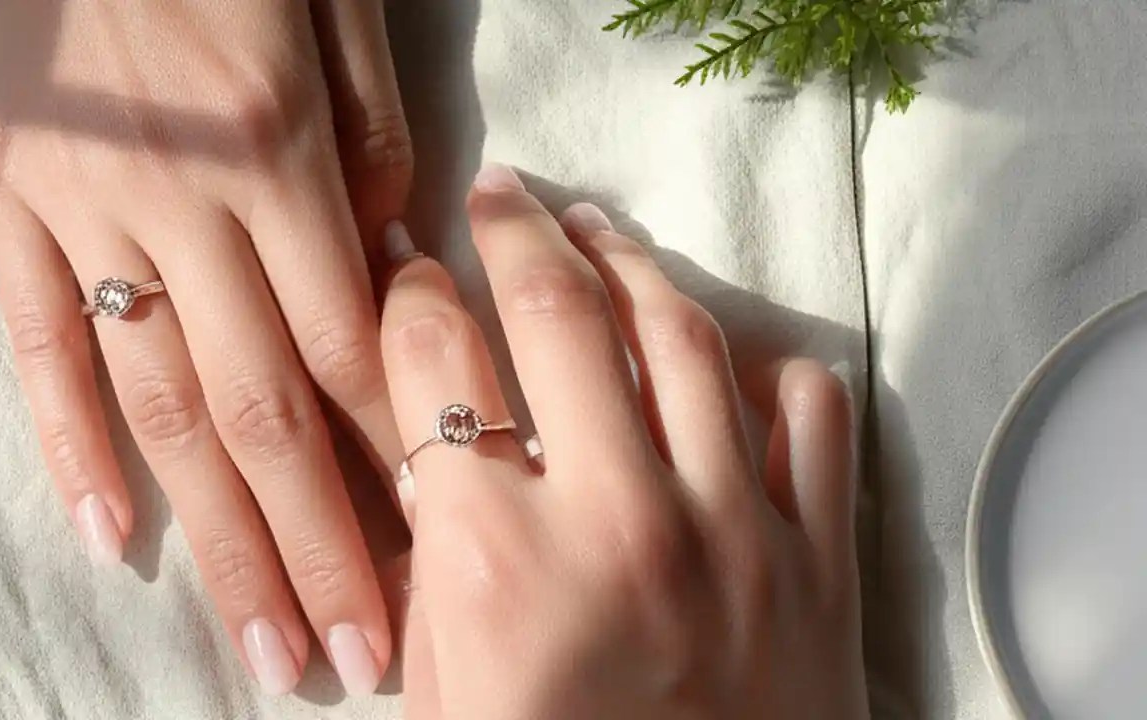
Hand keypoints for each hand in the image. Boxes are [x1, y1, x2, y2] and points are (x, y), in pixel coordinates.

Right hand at [0, 0, 411, 695]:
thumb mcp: (331, 17)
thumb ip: (371, 149)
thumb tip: (402, 269)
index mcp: (279, 157)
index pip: (350, 349)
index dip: (397, 459)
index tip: (437, 555)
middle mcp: (184, 203)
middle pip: (267, 412)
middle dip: (322, 547)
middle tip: (361, 661)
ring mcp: (83, 210)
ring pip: (163, 405)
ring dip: (220, 537)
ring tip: (263, 641)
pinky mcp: (6, 200)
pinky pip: (39, 342)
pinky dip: (71, 446)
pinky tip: (112, 540)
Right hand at [383, 166, 868, 718]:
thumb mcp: (440, 689)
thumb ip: (432, 560)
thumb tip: (432, 440)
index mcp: (501, 564)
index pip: (436, 366)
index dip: (410, 299)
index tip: (410, 273)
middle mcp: (622, 522)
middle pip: (559, 313)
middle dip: (515, 231)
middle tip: (502, 198)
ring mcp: (738, 533)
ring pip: (685, 336)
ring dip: (631, 262)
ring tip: (596, 231)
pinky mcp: (821, 562)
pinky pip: (812, 412)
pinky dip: (771, 367)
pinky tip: (726, 357)